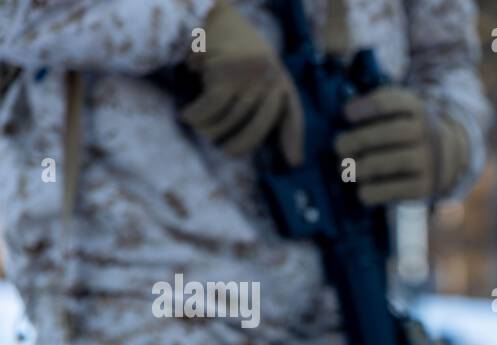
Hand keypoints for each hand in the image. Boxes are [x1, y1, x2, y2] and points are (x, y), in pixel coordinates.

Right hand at [180, 1, 303, 164]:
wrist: (211, 12)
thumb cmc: (233, 45)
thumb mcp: (258, 66)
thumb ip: (266, 94)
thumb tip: (273, 132)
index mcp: (280, 77)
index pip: (292, 113)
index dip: (294, 138)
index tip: (294, 161)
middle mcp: (269, 78)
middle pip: (258, 127)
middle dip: (240, 145)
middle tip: (225, 152)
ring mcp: (248, 77)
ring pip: (229, 120)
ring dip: (209, 127)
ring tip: (199, 126)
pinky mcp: (225, 74)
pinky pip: (210, 108)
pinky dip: (196, 115)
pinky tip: (187, 116)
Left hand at [335, 87, 469, 205]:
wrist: (447, 157)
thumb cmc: (407, 131)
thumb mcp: (400, 111)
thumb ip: (376, 108)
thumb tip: (345, 114)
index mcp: (416, 108)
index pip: (391, 102)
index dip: (366, 107)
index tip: (346, 114)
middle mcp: (427, 132)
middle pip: (392, 132)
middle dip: (359, 140)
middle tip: (339, 147)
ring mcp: (429, 160)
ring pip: (394, 162)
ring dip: (363, 167)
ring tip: (346, 170)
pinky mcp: (426, 186)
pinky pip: (398, 190)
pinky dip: (375, 192)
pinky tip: (362, 191)